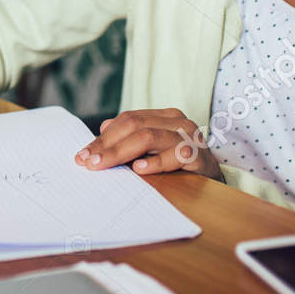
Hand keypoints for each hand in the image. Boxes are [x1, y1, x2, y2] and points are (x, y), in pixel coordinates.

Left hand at [74, 108, 222, 180]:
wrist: (213, 177)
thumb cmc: (179, 163)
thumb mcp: (152, 148)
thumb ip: (130, 138)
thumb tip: (102, 129)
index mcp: (163, 116)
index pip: (126, 120)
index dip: (102, 137)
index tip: (81, 155)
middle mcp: (176, 121)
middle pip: (134, 125)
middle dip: (106, 144)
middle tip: (87, 162)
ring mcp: (188, 136)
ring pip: (149, 136)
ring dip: (121, 152)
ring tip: (102, 164)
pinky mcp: (198, 155)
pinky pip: (174, 155)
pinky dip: (155, 162)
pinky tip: (139, 169)